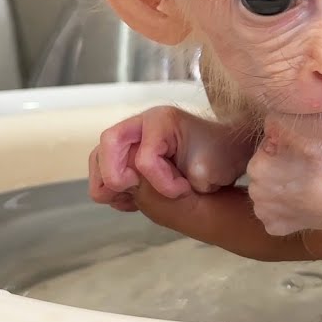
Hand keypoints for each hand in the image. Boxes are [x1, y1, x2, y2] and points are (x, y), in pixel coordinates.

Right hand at [88, 105, 254, 211]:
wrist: (223, 156)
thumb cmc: (220, 158)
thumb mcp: (205, 170)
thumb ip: (171, 178)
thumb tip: (133, 183)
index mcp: (162, 121)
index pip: (144, 159)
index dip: (161, 184)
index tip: (185, 190)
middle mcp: (140, 124)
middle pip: (107, 146)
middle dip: (118, 178)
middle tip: (139, 194)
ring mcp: (129, 138)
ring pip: (98, 159)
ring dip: (110, 185)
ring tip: (135, 199)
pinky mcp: (123, 154)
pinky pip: (101, 171)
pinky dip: (110, 190)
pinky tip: (134, 199)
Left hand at [128, 0, 321, 286]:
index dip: (274, 194)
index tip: (223, 157)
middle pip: (280, 231)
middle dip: (200, 200)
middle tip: (125, 163)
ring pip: (266, 215)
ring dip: (194, 182)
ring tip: (122, 151)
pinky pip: (278, 184)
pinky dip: (223, 161)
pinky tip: (173, 138)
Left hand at [245, 127, 321, 235]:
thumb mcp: (310, 136)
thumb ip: (282, 126)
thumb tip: (269, 122)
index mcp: (258, 168)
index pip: (265, 149)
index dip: (283, 148)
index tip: (302, 152)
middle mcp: (255, 193)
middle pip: (264, 172)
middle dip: (279, 169)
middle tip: (306, 168)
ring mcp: (264, 213)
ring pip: (267, 192)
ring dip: (281, 188)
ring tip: (306, 184)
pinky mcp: (275, 228)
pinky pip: (274, 213)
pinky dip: (287, 209)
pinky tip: (304, 202)